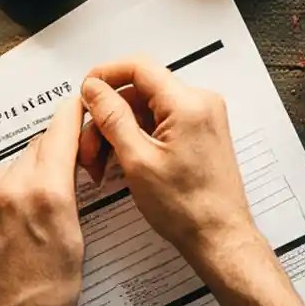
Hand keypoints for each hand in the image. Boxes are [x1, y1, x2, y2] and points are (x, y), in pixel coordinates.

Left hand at [0, 98, 85, 305]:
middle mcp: (8, 191)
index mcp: (47, 194)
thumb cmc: (48, 295)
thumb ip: (69, 192)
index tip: (76, 104)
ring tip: (23, 221)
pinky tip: (0, 230)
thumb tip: (68, 163)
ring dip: (15, 184)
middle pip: (32, 152)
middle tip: (53, 188)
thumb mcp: (76, 238)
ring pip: (3, 171)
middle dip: (46, 162)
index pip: (60, 133)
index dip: (71, 116)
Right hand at [77, 57, 255, 267]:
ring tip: (103, 162)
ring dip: (120, 129)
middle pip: (140, 90)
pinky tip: (123, 161)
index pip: (138, 67)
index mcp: (188, 104)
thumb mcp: (137, 161)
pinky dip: (138, 137)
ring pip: (147, 109)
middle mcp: (200, 103)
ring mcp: (203, 118)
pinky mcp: (200, 133)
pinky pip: (161, 122)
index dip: (105, 75)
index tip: (85, 92)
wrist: (219, 238)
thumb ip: (112, 117)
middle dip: (108, 115)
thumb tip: (93, 88)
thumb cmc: (187, 209)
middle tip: (89, 146)